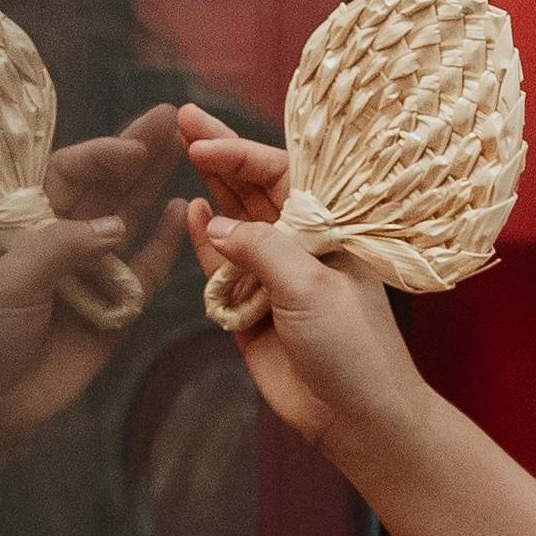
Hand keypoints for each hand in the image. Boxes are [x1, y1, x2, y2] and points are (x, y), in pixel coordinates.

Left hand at [0, 103, 188, 443]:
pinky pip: (143, 270)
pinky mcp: (114, 309)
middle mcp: (58, 239)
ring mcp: (89, 272)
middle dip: (137, 152)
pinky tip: (180, 210)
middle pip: (104, 186)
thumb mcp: (6, 281)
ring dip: (154, 185)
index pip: (65, 174)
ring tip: (188, 149)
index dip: (99, 156)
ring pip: (128, 219)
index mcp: (20, 222)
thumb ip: (59, 247)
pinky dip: (162, 244)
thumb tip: (115, 226)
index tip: (131, 147)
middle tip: (173, 117)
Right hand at [173, 110, 420, 457]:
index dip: (240, 154)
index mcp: (329, 228)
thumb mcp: (309, 286)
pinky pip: (222, 268)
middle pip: (254, 188)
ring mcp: (273, 276)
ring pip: (235, 222)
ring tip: (179, 151)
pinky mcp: (250, 311)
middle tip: (181, 119)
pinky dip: (205, 243)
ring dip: (210, 189)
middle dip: (219, 155)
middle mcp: (300, 244)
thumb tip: (212, 220)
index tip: (201, 142)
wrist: (355, 417)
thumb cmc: (352, 345)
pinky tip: (191, 212)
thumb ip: (259, 248)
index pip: (282, 174)